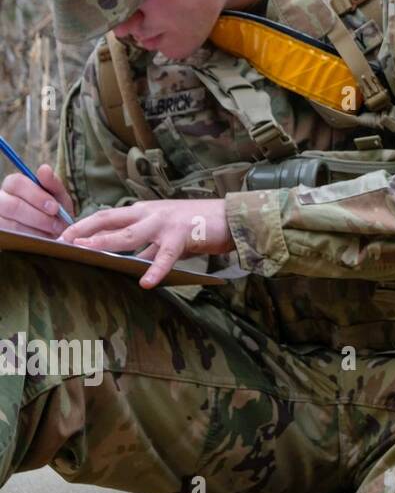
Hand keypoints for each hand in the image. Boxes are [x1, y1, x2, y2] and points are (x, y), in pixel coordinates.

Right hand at [0, 164, 74, 238]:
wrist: (56, 236)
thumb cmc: (56, 213)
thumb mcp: (59, 198)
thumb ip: (53, 184)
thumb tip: (44, 168)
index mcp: (14, 185)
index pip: (16, 182)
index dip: (36, 195)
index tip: (55, 208)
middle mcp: (0, 199)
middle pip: (11, 205)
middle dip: (37, 217)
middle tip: (56, 226)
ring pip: (9, 224)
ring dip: (34, 231)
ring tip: (51, 235)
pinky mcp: (0, 235)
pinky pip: (9, 238)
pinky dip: (27, 240)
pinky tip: (40, 240)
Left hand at [59, 199, 233, 288]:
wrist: (232, 217)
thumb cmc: (200, 225)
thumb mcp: (167, 234)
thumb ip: (148, 247)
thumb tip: (129, 263)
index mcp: (145, 211)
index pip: (108, 216)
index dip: (84, 225)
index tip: (64, 236)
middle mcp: (150, 213)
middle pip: (109, 220)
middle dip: (84, 231)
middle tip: (64, 242)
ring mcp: (165, 224)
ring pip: (130, 234)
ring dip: (107, 242)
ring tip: (87, 251)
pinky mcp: (182, 236)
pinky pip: (165, 256)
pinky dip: (156, 269)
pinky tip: (146, 282)